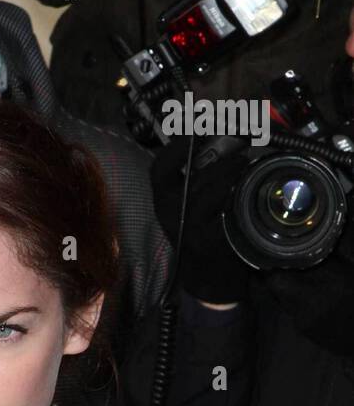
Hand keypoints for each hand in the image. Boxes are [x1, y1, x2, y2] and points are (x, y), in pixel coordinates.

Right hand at [151, 137, 252, 303]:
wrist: (207, 276)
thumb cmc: (201, 231)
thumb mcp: (189, 203)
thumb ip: (197, 175)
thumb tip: (221, 134)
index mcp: (161, 200)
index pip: (160, 168)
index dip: (177, 146)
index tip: (198, 129)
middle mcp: (169, 213)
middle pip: (193, 173)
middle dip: (219, 154)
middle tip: (241, 141)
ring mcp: (187, 227)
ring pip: (209, 188)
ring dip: (231, 170)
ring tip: (245, 161)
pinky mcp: (207, 240)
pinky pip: (223, 208)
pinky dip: (235, 193)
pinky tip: (245, 186)